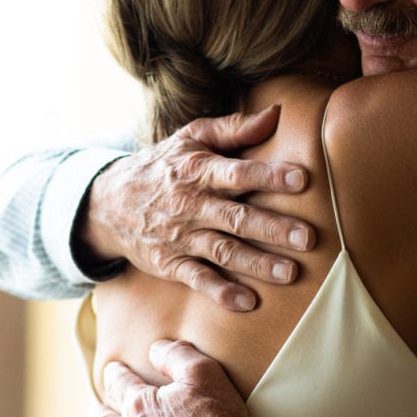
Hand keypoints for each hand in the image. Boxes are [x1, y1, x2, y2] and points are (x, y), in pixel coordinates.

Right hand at [77, 106, 315, 308]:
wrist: (108, 202)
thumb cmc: (164, 165)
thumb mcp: (192, 137)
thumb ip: (235, 128)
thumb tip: (278, 113)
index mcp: (199, 170)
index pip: (238, 173)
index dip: (269, 176)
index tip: (302, 180)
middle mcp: (191, 205)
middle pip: (237, 217)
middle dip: (274, 228)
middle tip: (308, 238)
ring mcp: (180, 236)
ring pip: (224, 251)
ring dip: (258, 264)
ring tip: (291, 273)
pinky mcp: (170, 263)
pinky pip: (197, 279)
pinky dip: (221, 292)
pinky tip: (247, 303)